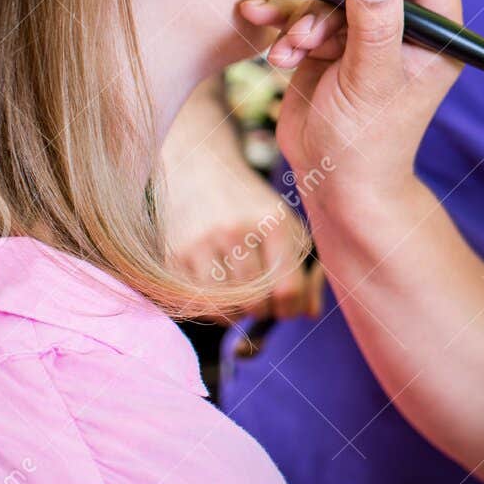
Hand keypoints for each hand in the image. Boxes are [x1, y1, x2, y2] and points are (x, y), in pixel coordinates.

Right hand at [161, 158, 317, 318]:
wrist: (200, 169)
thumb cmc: (252, 206)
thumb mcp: (286, 227)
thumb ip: (304, 270)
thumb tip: (309, 313)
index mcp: (274, 224)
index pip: (287, 289)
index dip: (291, 309)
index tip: (289, 307)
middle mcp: (236, 232)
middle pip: (256, 303)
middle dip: (265, 311)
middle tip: (264, 302)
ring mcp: (201, 244)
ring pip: (226, 308)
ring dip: (238, 312)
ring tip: (242, 295)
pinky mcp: (174, 255)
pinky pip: (198, 303)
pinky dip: (213, 307)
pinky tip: (220, 289)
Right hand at [239, 0, 463, 200]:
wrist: (333, 182)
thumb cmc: (366, 143)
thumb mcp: (372, 81)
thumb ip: (375, 25)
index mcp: (436, 38)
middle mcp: (405, 31)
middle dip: (330, 2)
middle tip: (309, 37)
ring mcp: (365, 36)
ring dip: (302, 19)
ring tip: (290, 53)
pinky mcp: (330, 45)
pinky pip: (305, 16)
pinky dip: (284, 25)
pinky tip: (268, 40)